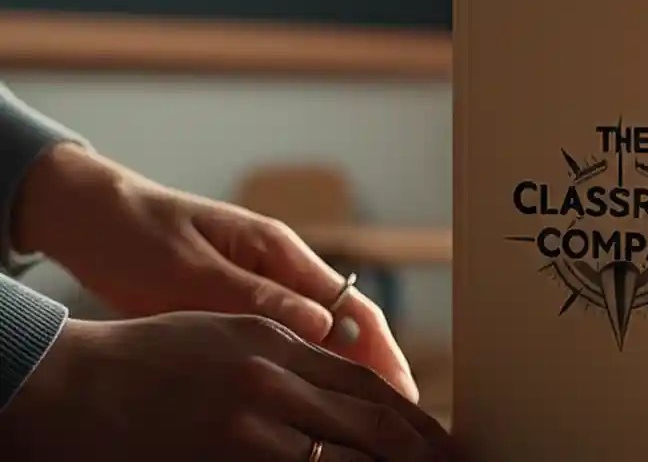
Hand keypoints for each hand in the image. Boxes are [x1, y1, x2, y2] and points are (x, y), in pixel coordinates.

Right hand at [0, 313, 450, 460]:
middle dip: (417, 454)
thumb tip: (348, 369)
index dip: (412, 419)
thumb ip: (293, 349)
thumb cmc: (150, 355)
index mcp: (278, 342)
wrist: (72, 386)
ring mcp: (247, 430)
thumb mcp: (228, 332)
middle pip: (369, 427)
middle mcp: (272, 383)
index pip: (367, 386)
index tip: (440, 440)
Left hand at [11, 143, 418, 400]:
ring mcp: (259, 291)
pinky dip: (304, 377)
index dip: (383, 351)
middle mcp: (280, 271)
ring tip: (365, 427)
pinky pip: (283, 348)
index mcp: (278, 250)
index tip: (401, 394)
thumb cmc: (131, 233)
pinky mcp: (234, 311)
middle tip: (399, 426)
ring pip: (318, 341)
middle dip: (378, 374)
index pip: (351, 305)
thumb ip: (255, 296)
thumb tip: (323, 327)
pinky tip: (306, 410)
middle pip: (347, 327)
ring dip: (344, 380)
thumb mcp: (188, 268)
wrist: (85, 214)